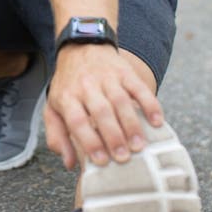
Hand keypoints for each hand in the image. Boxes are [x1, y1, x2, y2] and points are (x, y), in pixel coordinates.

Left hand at [44, 43, 163, 169]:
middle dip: (113, 136)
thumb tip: (71, 163)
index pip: (77, 121)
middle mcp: (86, 86)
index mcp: (67, 97)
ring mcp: (107, 77)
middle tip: (124, 157)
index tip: (101, 161)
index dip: (89, 142)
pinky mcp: (124, 72)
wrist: (81, 47)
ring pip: (121, 101)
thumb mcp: (53, 108)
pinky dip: (150, 104)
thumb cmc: (68, 85)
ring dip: (132, 125)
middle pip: (101, 112)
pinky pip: (139, 87)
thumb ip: (58, 136)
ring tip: (139, 146)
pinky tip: (157, 121)